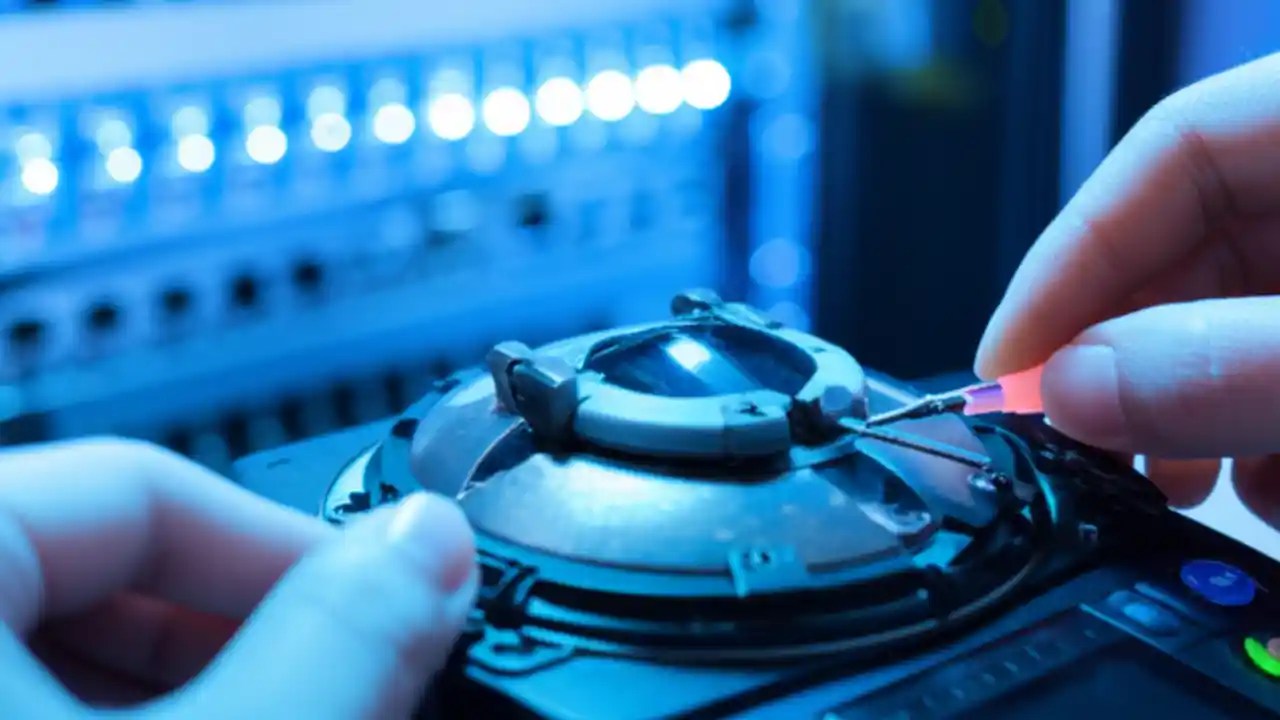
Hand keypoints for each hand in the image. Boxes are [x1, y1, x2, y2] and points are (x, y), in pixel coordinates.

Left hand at [0, 437, 477, 718]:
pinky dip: (111, 718)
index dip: (292, 546)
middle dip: (241, 632)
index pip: (139, 479)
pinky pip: (18, 693)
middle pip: (96, 561)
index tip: (389, 606)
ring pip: (57, 639)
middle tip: (335, 694)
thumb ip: (338, 637)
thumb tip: (432, 542)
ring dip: (188, 686)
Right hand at [975, 52, 1279, 518]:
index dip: (1073, 257)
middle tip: (1077, 445)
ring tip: (1173, 485)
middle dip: (1128, 356)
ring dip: (1188, 408)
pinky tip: (1259, 490)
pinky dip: (1258, 429)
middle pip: (1195, 241)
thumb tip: (1073, 388)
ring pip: (1238, 313)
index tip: (1008, 366)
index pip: (1172, 148)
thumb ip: (1231, 362)